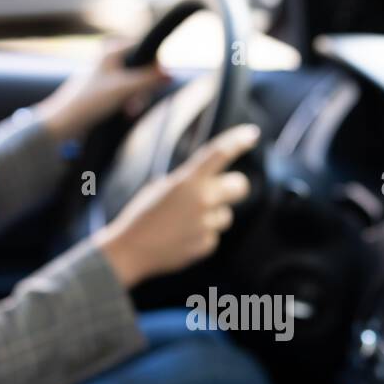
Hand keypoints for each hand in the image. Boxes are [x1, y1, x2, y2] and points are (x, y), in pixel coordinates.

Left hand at [35, 39, 169, 142]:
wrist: (65, 120)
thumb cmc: (90, 101)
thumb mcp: (124, 88)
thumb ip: (149, 79)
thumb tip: (171, 73)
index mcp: (112, 50)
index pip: (145, 48)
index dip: (154, 66)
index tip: (156, 83)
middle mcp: (109, 58)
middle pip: (141, 67)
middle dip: (144, 86)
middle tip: (139, 101)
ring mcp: (106, 73)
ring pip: (134, 81)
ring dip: (137, 96)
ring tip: (130, 110)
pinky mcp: (104, 88)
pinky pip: (125, 91)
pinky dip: (128, 101)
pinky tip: (125, 113)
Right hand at [95, 123, 260, 287]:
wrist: (131, 249)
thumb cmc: (143, 215)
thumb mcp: (162, 188)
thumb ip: (189, 181)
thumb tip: (209, 180)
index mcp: (187, 180)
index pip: (219, 153)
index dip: (239, 141)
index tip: (252, 134)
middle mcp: (202, 200)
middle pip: (240, 186)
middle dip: (232, 187)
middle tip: (220, 190)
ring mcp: (206, 223)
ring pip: (226, 214)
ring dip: (213, 215)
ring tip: (186, 221)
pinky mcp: (207, 244)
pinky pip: (214, 235)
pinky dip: (202, 235)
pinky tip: (182, 236)